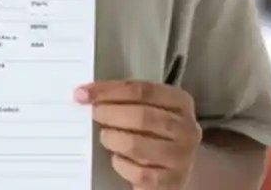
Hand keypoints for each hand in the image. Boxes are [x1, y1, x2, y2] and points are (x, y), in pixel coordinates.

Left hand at [76, 80, 201, 188]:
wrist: (176, 166)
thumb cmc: (156, 131)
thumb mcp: (150, 108)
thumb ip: (125, 98)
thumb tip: (86, 94)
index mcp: (181, 103)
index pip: (142, 90)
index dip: (109, 90)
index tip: (84, 93)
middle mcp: (186, 129)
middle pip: (141, 116)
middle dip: (110, 113)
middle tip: (94, 113)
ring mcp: (181, 158)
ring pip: (136, 144)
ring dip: (113, 138)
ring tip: (106, 136)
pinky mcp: (171, 182)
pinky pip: (137, 172)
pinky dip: (121, 164)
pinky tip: (118, 158)